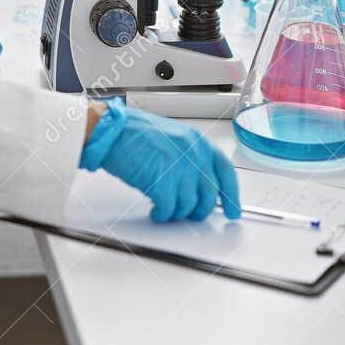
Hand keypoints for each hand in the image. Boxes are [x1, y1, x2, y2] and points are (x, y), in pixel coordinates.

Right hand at [79, 99, 240, 222]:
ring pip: (189, 204)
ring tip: (166, 209)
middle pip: (209, 194)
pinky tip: (157, 211)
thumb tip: (197, 185)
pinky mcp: (162, 180)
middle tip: (189, 215)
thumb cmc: (133, 132)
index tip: (233, 210)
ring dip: (177, 213)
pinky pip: (169, 208)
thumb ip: (189, 158)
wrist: (111, 130)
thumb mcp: (171, 139)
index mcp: (197, 141)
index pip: (225, 172)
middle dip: (199, 210)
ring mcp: (179, 167)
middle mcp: (193, 153)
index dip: (232, 195)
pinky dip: (163, 214)